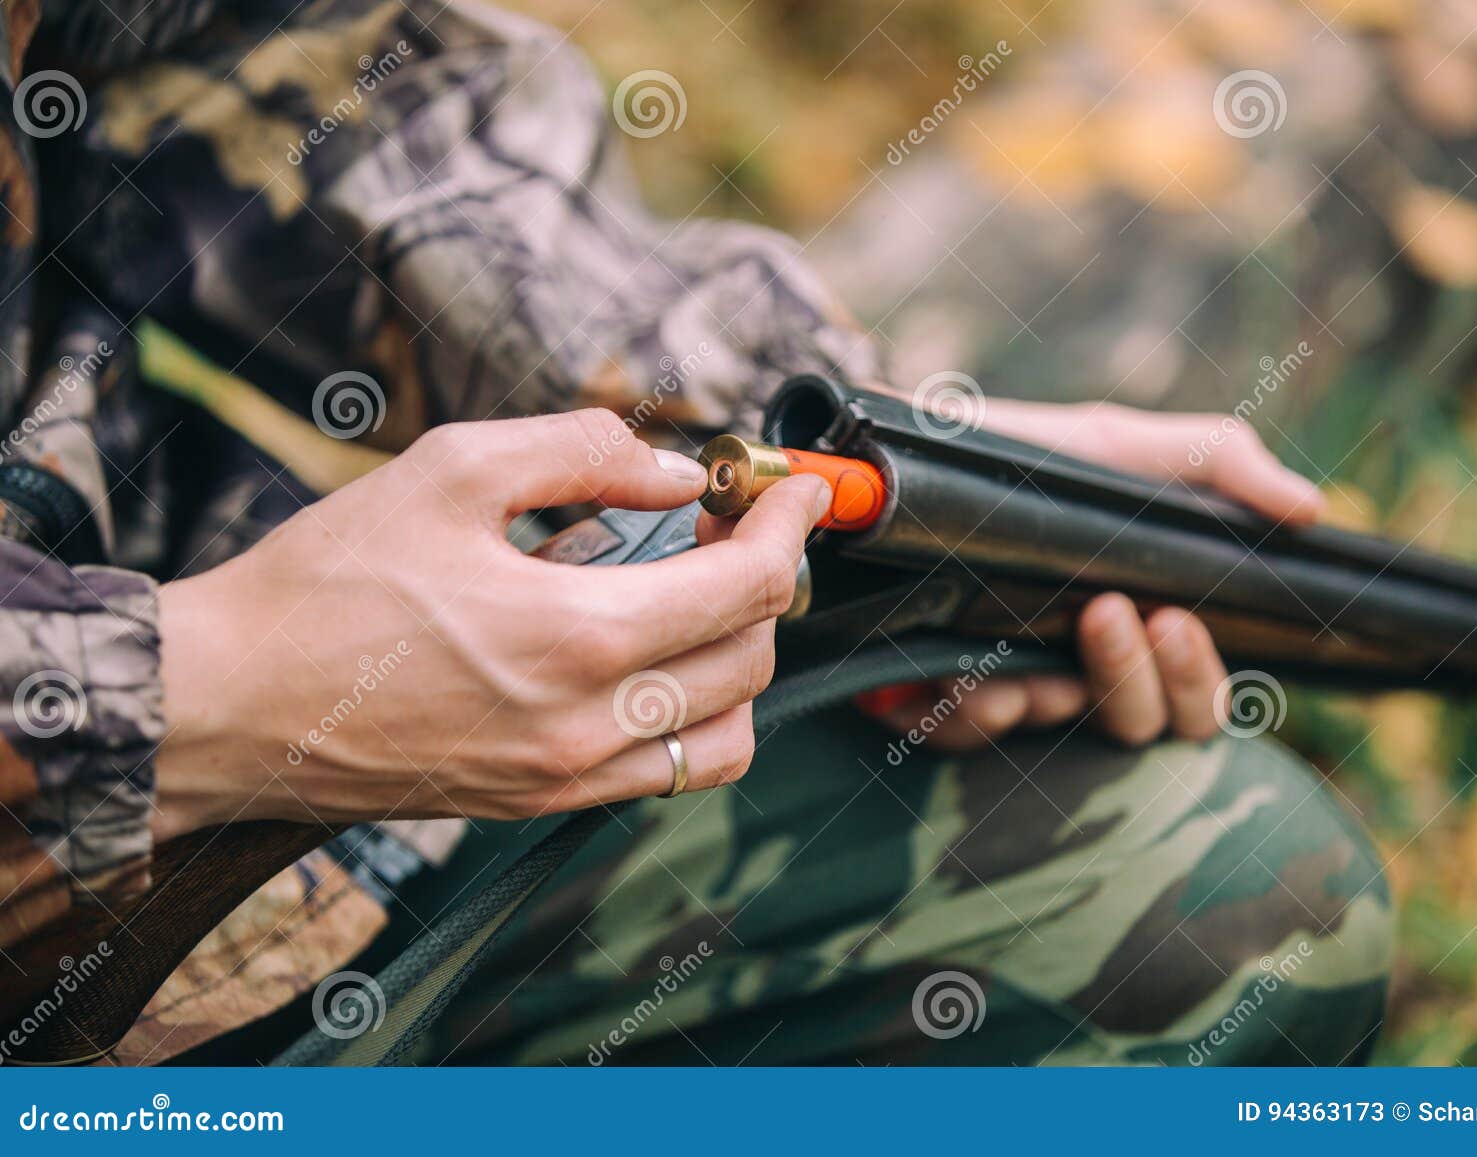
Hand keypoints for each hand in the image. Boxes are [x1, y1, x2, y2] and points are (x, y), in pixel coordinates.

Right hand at [154, 410, 829, 838]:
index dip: (792, 527)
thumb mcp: (449, 470)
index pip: (751, 589)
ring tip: (695, 605)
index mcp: (578, 635)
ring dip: (738, 664)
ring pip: (725, 737)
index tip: (797, 491)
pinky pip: (662, 777)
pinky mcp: (536, 807)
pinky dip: (690, 722)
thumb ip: (582, 453)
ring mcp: (564, 779)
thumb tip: (675, 471)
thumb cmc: (322, 587)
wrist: (228, 704)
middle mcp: (586, 724)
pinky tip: (644, 666)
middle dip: (766, 585)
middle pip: (753, 658)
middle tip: (728, 532)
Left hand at [856, 397, 1324, 749]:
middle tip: (1107, 611)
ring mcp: (1017, 694)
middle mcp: (1085, 677)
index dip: (1198, 679)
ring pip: (1058, 742)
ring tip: (1032, 642)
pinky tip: (970, 673)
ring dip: (1054, 693)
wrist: (915, 457)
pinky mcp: (944, 703)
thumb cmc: (1033, 460)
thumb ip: (1219, 465)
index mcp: (1142, 634)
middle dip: (1133, 679)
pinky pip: (970, 739)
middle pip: (1141, 729)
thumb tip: (1313, 511)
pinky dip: (977, 711)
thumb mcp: (1124, 447)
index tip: (1177, 620)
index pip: (1198, 701)